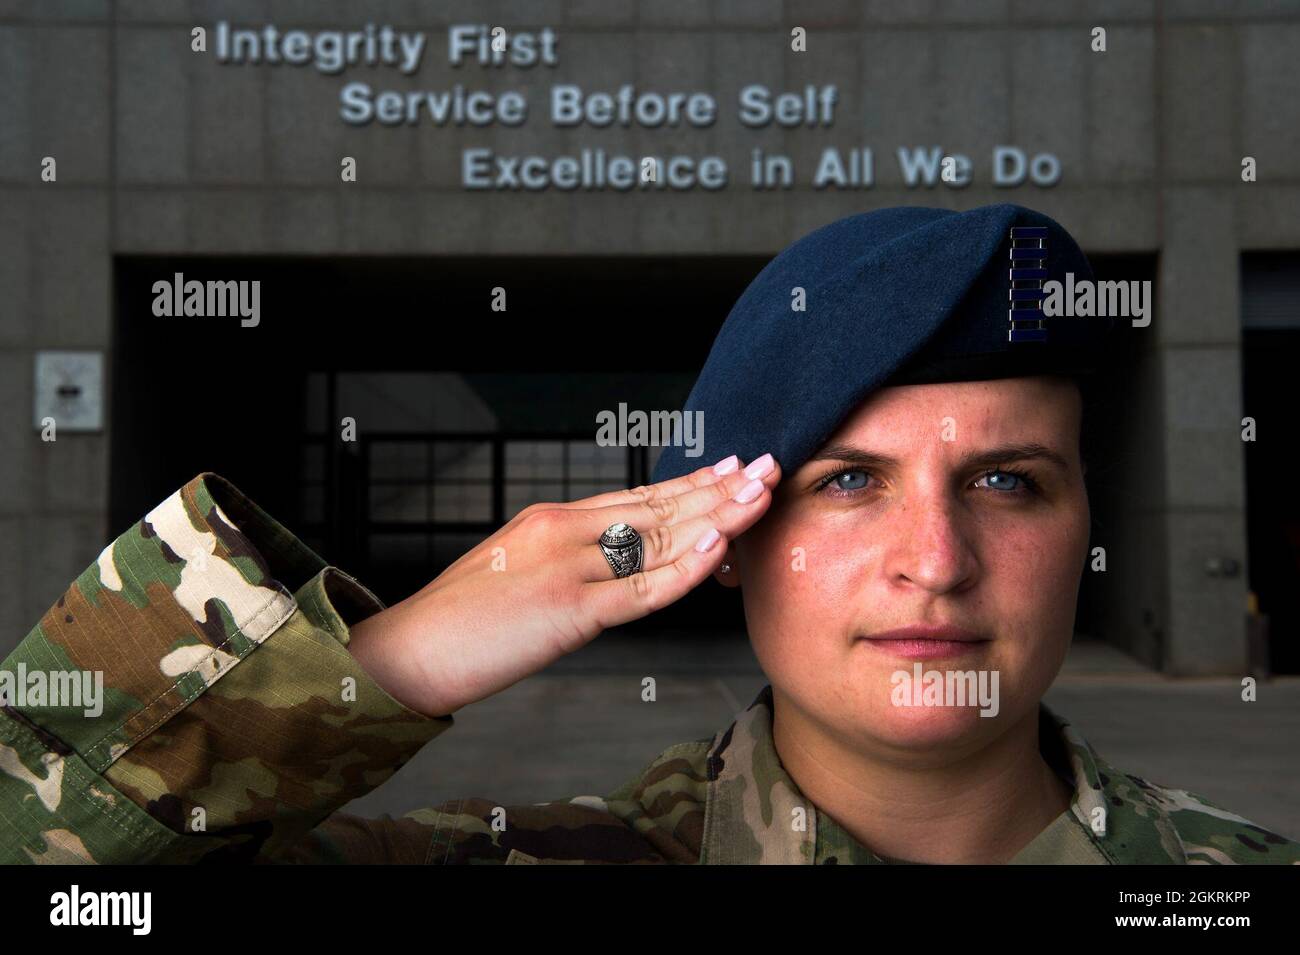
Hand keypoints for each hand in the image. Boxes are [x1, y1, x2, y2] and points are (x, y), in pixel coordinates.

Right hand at [347, 453, 781, 716]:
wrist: (409, 649)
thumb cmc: (461, 618)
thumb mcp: (516, 571)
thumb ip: (565, 560)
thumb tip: (611, 563)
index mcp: (551, 518)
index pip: (636, 496)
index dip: (689, 484)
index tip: (730, 469)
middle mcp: (564, 530)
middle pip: (658, 507)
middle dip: (718, 490)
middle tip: (767, 467)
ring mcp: (568, 567)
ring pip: (659, 539)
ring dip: (717, 517)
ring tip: (761, 496)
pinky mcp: (568, 610)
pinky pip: (640, 589)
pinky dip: (685, 568)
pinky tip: (720, 545)